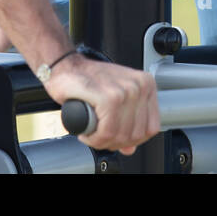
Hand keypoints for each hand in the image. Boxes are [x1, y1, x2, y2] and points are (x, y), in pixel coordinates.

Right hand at [42, 55, 159, 155]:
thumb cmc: (89, 80)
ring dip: (102, 142)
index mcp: (146, 85)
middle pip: (135, 135)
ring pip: (121, 136)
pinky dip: (94, 139)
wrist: (66, 67)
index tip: (116, 138)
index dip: (132, 140)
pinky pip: (107, 132)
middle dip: (115, 143)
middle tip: (99, 137)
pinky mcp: (109, 97)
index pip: (150, 128)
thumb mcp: (115, 98)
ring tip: (92, 134)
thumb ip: (127, 123)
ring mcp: (126, 91)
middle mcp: (140, 86)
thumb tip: (130, 148)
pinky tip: (86, 132)